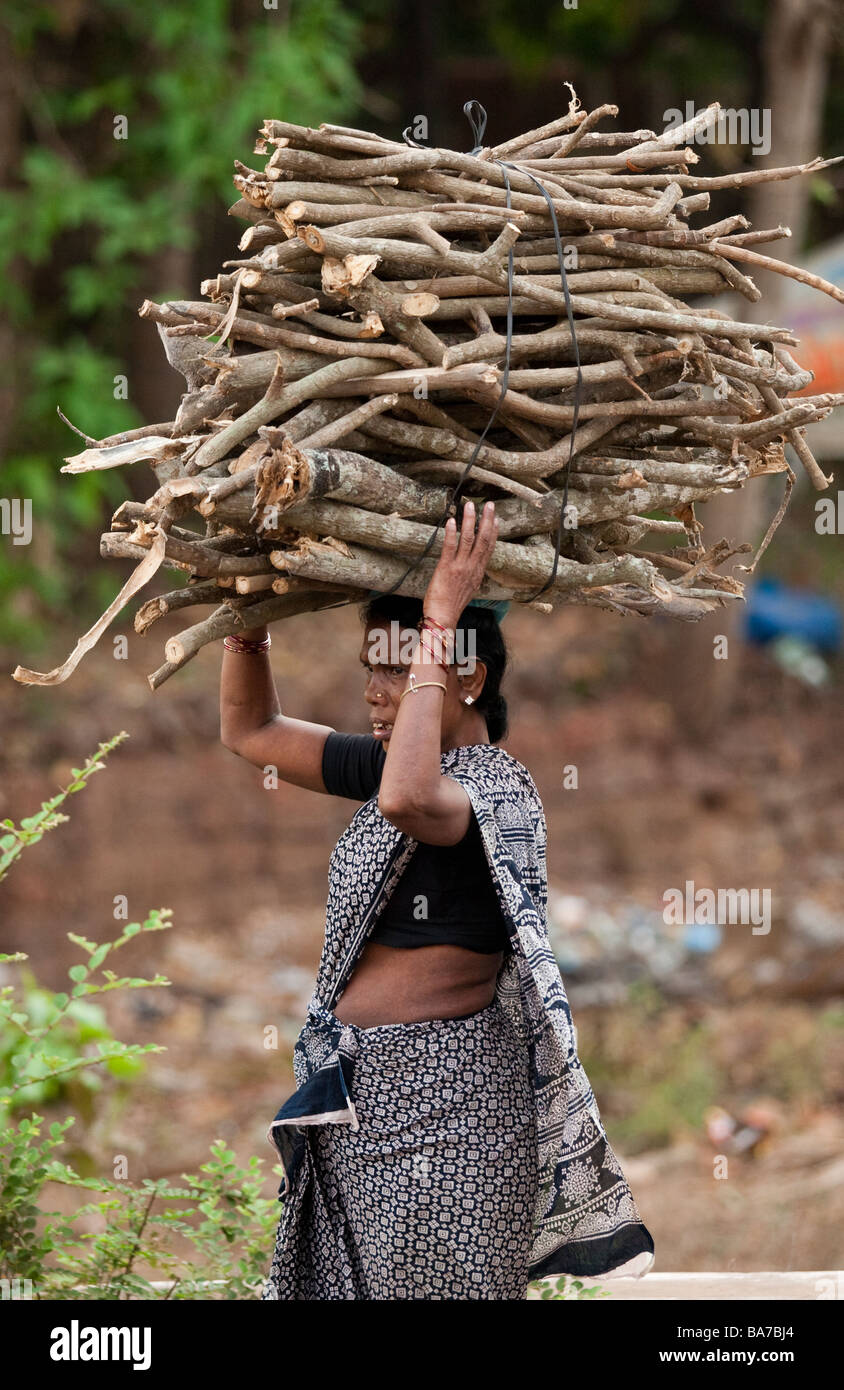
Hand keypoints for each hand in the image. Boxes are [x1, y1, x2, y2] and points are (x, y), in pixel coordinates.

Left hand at [423, 500, 497, 628]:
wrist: (443, 618)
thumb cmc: (451, 605)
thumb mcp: (467, 589)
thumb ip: (470, 575)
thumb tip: (471, 567)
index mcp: (478, 572)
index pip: (489, 548)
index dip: (493, 532)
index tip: (496, 518)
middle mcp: (472, 568)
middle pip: (484, 540)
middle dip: (487, 520)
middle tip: (489, 505)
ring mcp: (460, 568)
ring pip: (468, 540)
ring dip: (470, 521)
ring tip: (469, 506)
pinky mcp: (446, 569)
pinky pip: (450, 548)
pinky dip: (452, 534)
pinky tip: (452, 521)